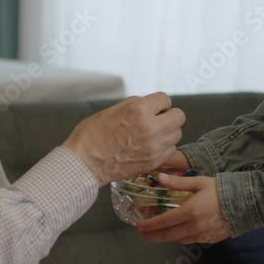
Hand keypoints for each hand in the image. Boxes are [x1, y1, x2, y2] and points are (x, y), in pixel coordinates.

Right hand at [63, 92, 184, 185]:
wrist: (85, 164)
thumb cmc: (92, 136)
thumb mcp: (112, 109)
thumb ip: (135, 106)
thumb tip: (150, 106)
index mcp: (138, 110)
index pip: (165, 99)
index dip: (158, 103)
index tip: (153, 108)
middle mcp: (151, 127)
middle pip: (179, 116)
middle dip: (168, 116)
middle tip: (157, 120)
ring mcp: (155, 147)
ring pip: (177, 134)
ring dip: (167, 132)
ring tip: (152, 135)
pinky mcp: (154, 162)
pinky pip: (171, 150)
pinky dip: (164, 148)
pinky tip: (149, 147)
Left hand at [136, 173, 230, 244]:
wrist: (248, 203)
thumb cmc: (223, 189)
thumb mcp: (200, 182)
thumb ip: (179, 183)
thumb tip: (160, 178)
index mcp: (189, 211)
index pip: (164, 222)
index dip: (150, 226)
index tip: (139, 226)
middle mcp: (194, 227)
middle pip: (168, 235)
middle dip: (153, 235)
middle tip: (143, 233)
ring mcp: (202, 235)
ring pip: (179, 240)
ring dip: (167, 237)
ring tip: (158, 233)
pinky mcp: (211, 239)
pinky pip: (191, 241)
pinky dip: (181, 238)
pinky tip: (178, 233)